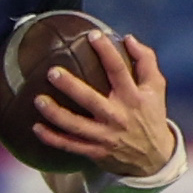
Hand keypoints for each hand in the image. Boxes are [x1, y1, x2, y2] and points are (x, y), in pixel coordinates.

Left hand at [35, 31, 177, 177]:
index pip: (119, 70)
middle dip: (71, 86)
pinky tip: (36, 128)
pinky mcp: (95, 152)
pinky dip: (52, 138)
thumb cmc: (151, 115)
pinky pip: (70, 145)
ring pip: (76, 125)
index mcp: (133, 97)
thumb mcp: (156, 88)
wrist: (154, 157)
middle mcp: (118, 116)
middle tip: (52, 72)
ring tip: (38, 100)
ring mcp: (105, 136)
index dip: (106, 52)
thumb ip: (146, 61)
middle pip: (90, 100)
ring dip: (55, 114)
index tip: (93, 35)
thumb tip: (129, 38)